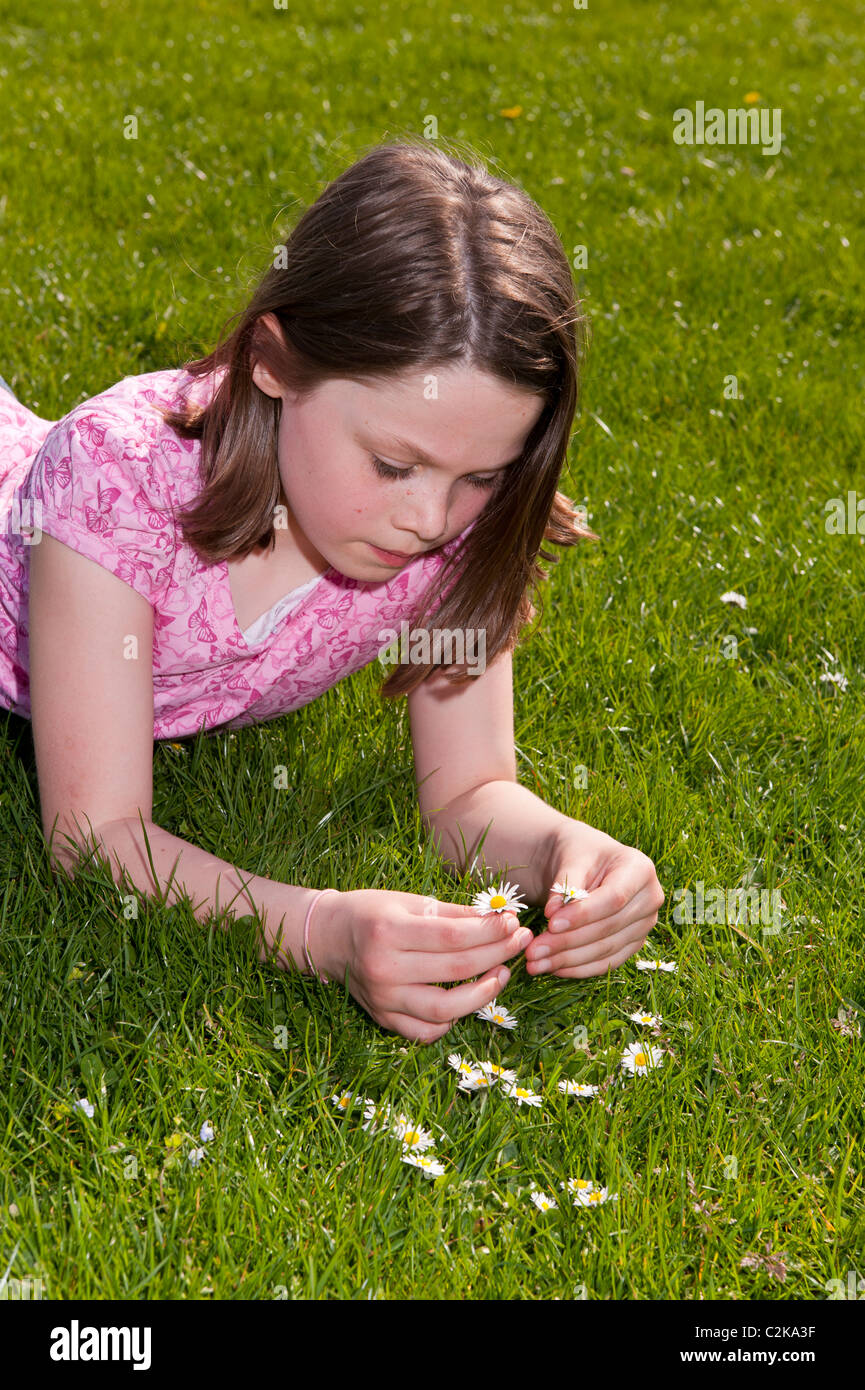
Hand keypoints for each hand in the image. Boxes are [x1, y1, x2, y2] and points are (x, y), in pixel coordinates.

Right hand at [311, 888, 532, 1043]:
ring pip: (445, 1010)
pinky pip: (426, 1032)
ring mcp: (383, 999)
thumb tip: (501, 919)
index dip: (490, 932)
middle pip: (456, 970)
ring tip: (501, 973)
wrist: (329, 938)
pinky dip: (452, 1020)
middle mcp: (384, 968)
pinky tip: (467, 1000)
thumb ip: (455, 914)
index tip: (514, 923)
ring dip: (483, 994)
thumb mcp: (410, 901)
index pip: (453, 937)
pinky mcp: (383, 1018)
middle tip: (519, 943)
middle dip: (497, 955)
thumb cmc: (373, 912)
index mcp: (389, 931)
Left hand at [525, 821, 664, 978]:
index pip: (614, 898)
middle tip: (533, 950)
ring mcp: (644, 924)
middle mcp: (650, 899)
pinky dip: (579, 968)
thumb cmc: (579, 854)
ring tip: (535, 962)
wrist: (586, 862)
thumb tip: (553, 913)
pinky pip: (607, 962)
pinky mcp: (633, 943)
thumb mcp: (571, 858)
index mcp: (640, 869)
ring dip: (569, 959)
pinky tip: (553, 968)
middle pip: (609, 928)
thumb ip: (565, 885)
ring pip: (606, 949)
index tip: (551, 923)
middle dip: (568, 942)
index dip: (583, 915)